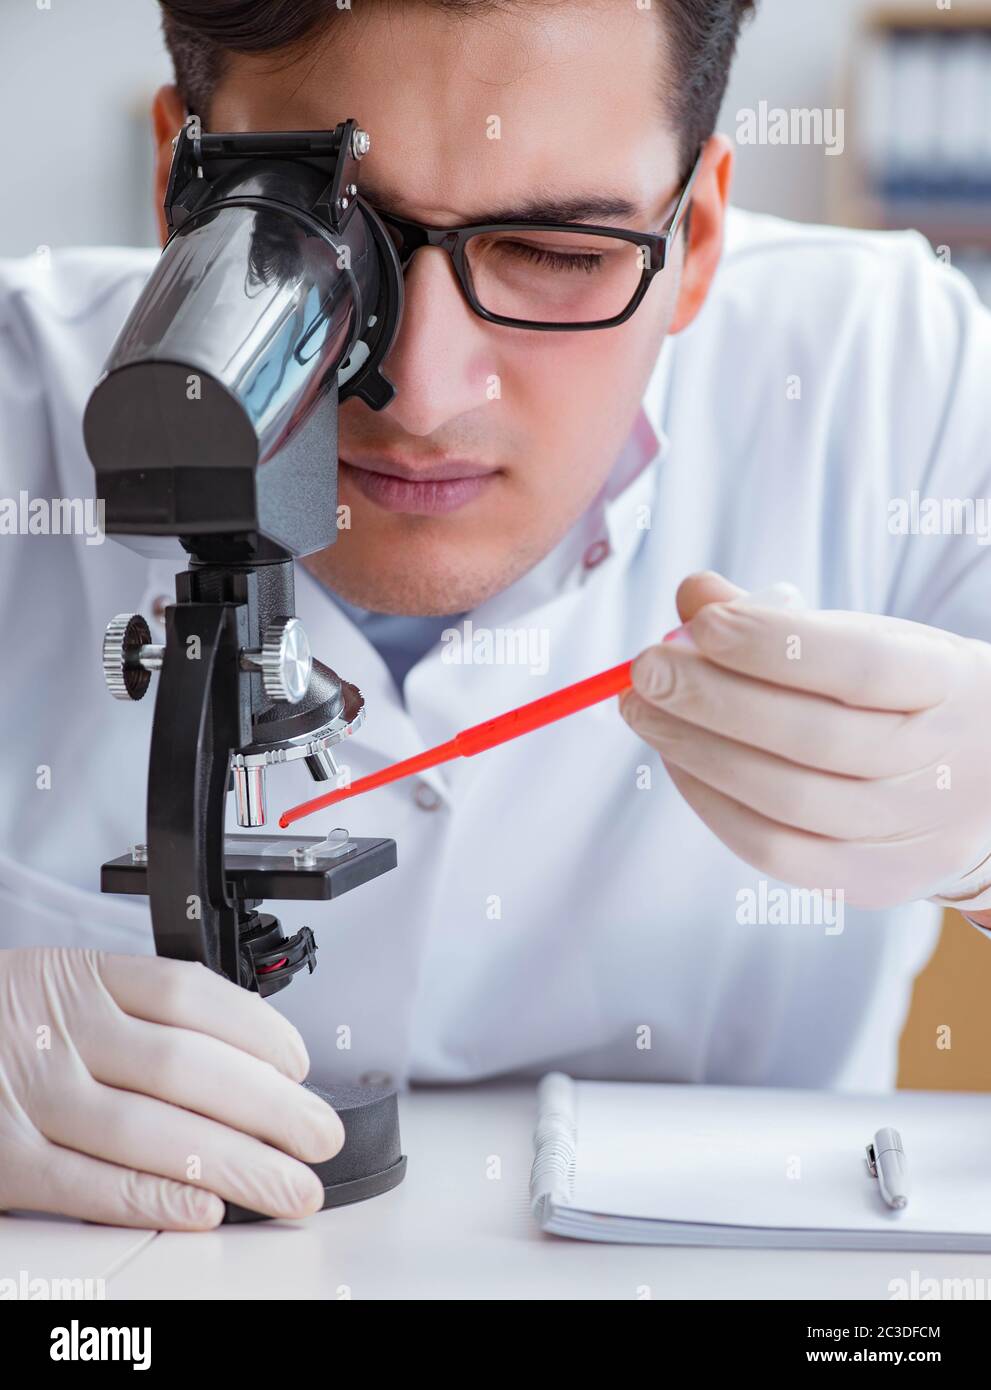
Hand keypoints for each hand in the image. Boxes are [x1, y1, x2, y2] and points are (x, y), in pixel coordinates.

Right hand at [0, 947, 343, 1227]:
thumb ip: (136, 1012)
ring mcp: (31, 1095)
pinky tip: (206, 1208)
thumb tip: (245, 1059)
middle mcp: (60, 1031)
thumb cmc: (3, 1026)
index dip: (258, 1031)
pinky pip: (89, 1184)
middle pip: (187, 1068)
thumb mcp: (64, 989)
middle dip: (270, 1108)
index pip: (190, 995)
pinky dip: (153, 1198)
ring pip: (151, 1130)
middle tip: (320, 1136)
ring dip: (236, 1163)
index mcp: (83, 980)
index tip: (300, 1066)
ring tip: (290, 1186)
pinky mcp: (3, 1158)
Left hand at [619, 572, 990, 909]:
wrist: (978, 782)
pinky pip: (777, 853)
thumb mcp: (869, 640)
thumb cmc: (901, 696)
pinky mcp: (874, 881)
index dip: (774, 644)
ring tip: (647, 712)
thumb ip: (782, 620)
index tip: (701, 621)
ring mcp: (912, 833)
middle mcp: (942, 765)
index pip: (863, 665)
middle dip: (714, 699)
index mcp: (951, 684)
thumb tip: (694, 596)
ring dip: (698, 751)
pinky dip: (714, 805)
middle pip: (816, 739)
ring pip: (789, 801)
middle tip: (647, 670)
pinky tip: (678, 763)